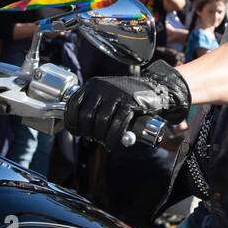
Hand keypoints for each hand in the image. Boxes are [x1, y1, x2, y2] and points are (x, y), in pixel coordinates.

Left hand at [64, 60, 191, 149]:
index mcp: (92, 85)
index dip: (72, 123)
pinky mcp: (130, 102)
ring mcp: (117, 94)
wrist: (155, 89)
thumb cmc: (127, 95)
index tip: (77, 132)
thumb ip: (92, 104)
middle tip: (94, 139)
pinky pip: (118, 124)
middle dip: (88, 133)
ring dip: (101, 137)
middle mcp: (102, 87)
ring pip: (101, 122)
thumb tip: (78, 127)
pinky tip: (112, 143)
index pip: (73, 105)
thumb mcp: (105, 93)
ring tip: (104, 142)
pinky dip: (113, 137)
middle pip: (86, 116)